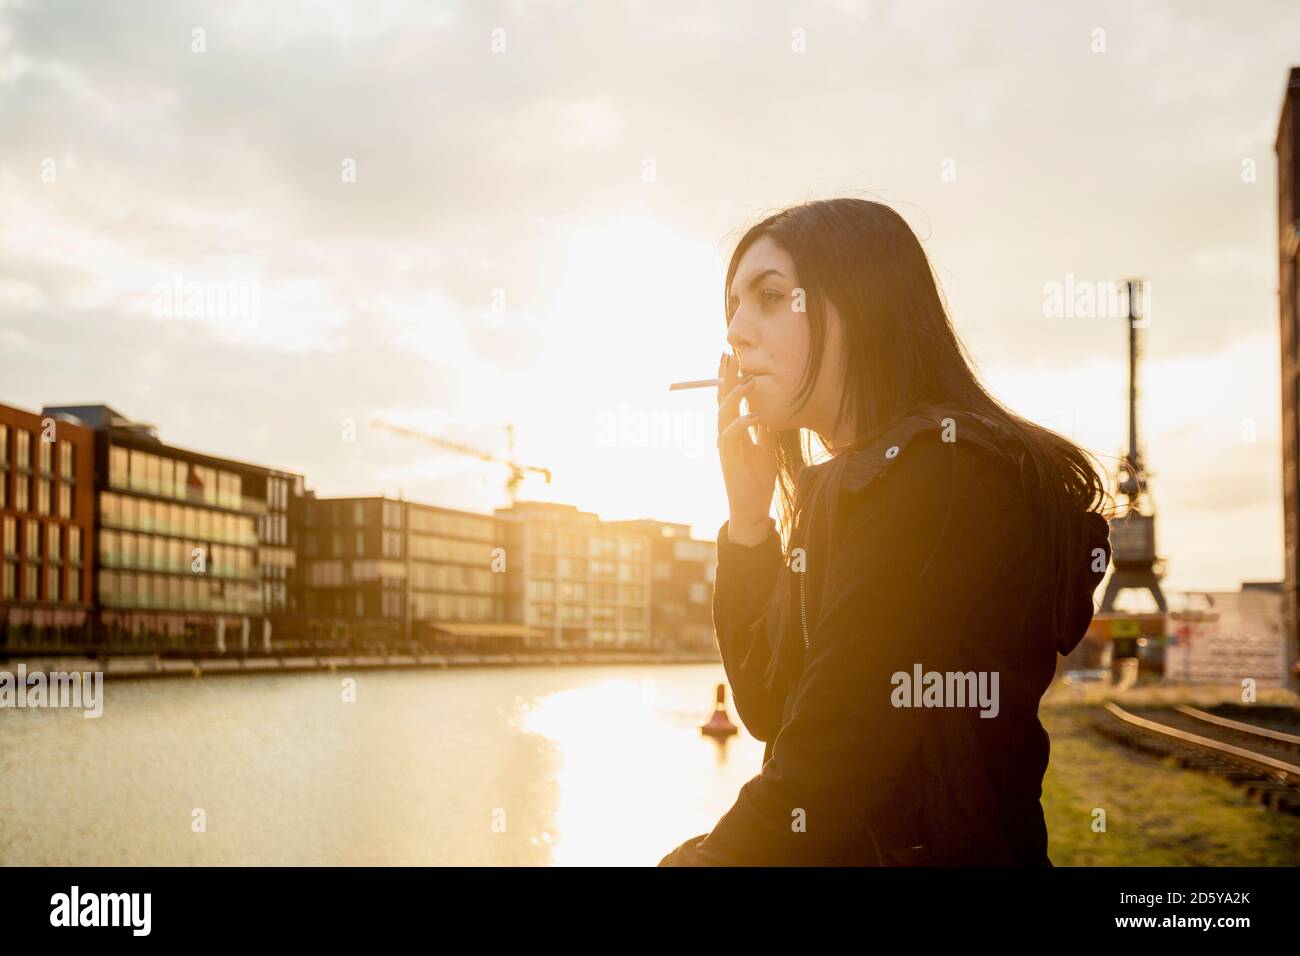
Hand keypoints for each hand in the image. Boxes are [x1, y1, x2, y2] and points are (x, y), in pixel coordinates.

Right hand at [716, 351, 776, 544]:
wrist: (751, 508)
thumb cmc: (757, 480)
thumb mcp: (766, 449)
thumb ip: (764, 431)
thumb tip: (768, 412)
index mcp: (733, 431)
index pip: (729, 399)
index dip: (729, 378)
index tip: (732, 357)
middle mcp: (725, 435)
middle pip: (721, 400)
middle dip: (725, 377)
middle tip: (729, 355)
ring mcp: (725, 446)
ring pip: (723, 414)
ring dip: (735, 396)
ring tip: (748, 379)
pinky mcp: (729, 459)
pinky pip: (732, 436)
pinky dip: (742, 424)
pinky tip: (755, 415)